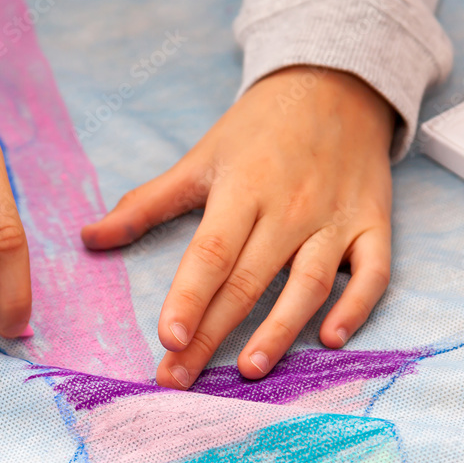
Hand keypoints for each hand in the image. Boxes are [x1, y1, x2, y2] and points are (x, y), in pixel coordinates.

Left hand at [81, 66, 394, 385]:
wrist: (336, 83)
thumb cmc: (259, 129)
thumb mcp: (201, 157)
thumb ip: (147, 203)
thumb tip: (89, 237)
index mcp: (243, 188)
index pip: (212, 252)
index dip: (189, 297)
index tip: (167, 340)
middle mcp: (290, 206)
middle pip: (249, 279)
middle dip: (213, 334)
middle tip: (180, 379)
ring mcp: (336, 217)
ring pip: (310, 283)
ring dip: (280, 330)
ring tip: (250, 370)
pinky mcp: (374, 224)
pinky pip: (372, 272)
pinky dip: (357, 306)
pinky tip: (331, 340)